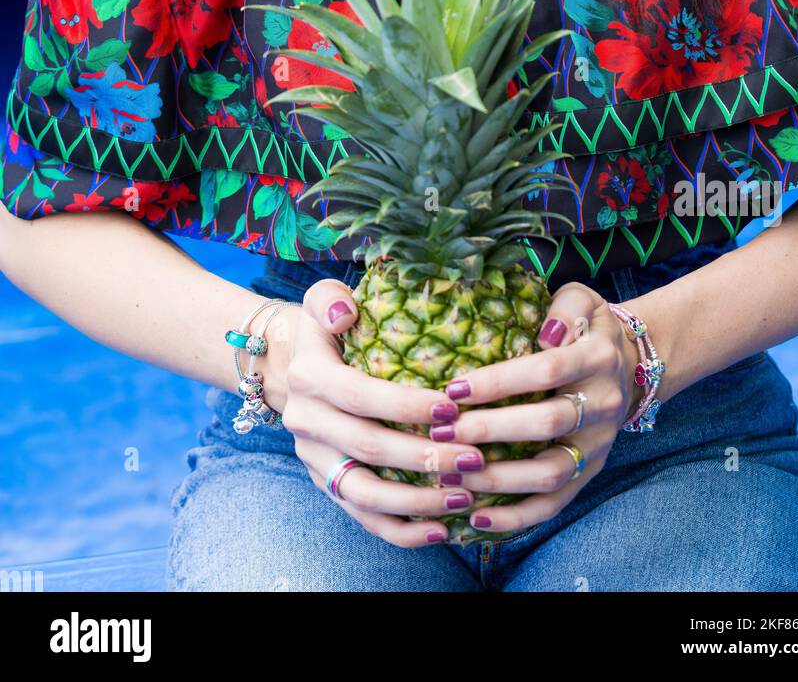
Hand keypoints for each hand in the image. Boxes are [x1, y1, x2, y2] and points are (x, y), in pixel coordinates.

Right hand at [277, 279, 489, 547]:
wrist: (292, 365)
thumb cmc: (326, 328)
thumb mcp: (322, 300)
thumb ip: (330, 298)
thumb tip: (346, 312)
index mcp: (309, 377)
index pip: (360, 394)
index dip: (405, 403)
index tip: (452, 408)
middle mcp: (305, 421)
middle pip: (367, 447)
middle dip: (423, 455)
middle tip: (475, 457)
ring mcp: (314, 458)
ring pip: (364, 492)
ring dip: (416, 501)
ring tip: (464, 498)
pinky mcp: (326, 483)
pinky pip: (363, 516)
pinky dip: (401, 529)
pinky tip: (442, 529)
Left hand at [434, 283, 644, 535]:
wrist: (631, 365)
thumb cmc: (586, 328)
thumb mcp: (583, 300)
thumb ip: (566, 306)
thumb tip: (545, 330)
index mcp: (598, 358)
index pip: (546, 370)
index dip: (500, 381)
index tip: (454, 388)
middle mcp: (602, 405)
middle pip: (547, 423)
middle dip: (490, 430)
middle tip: (442, 432)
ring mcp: (597, 446)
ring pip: (550, 472)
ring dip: (498, 478)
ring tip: (450, 475)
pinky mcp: (589, 474)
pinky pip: (554, 504)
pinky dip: (516, 517)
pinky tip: (476, 516)